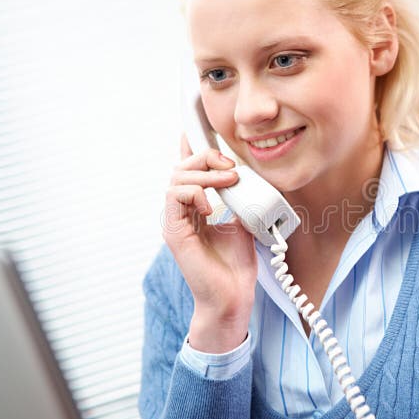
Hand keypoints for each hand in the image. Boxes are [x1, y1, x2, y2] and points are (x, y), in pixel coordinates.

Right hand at [162, 134, 256, 352]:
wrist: (233, 296)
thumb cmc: (236, 265)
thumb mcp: (242, 220)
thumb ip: (238, 197)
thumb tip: (245, 174)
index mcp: (195, 206)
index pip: (188, 168)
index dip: (191, 144)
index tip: (197, 122)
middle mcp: (181, 210)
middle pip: (182, 166)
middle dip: (207, 157)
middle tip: (231, 166)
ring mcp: (175, 220)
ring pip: (177, 177)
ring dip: (205, 173)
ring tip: (229, 182)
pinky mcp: (173, 230)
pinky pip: (175, 196)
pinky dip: (195, 192)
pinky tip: (212, 205)